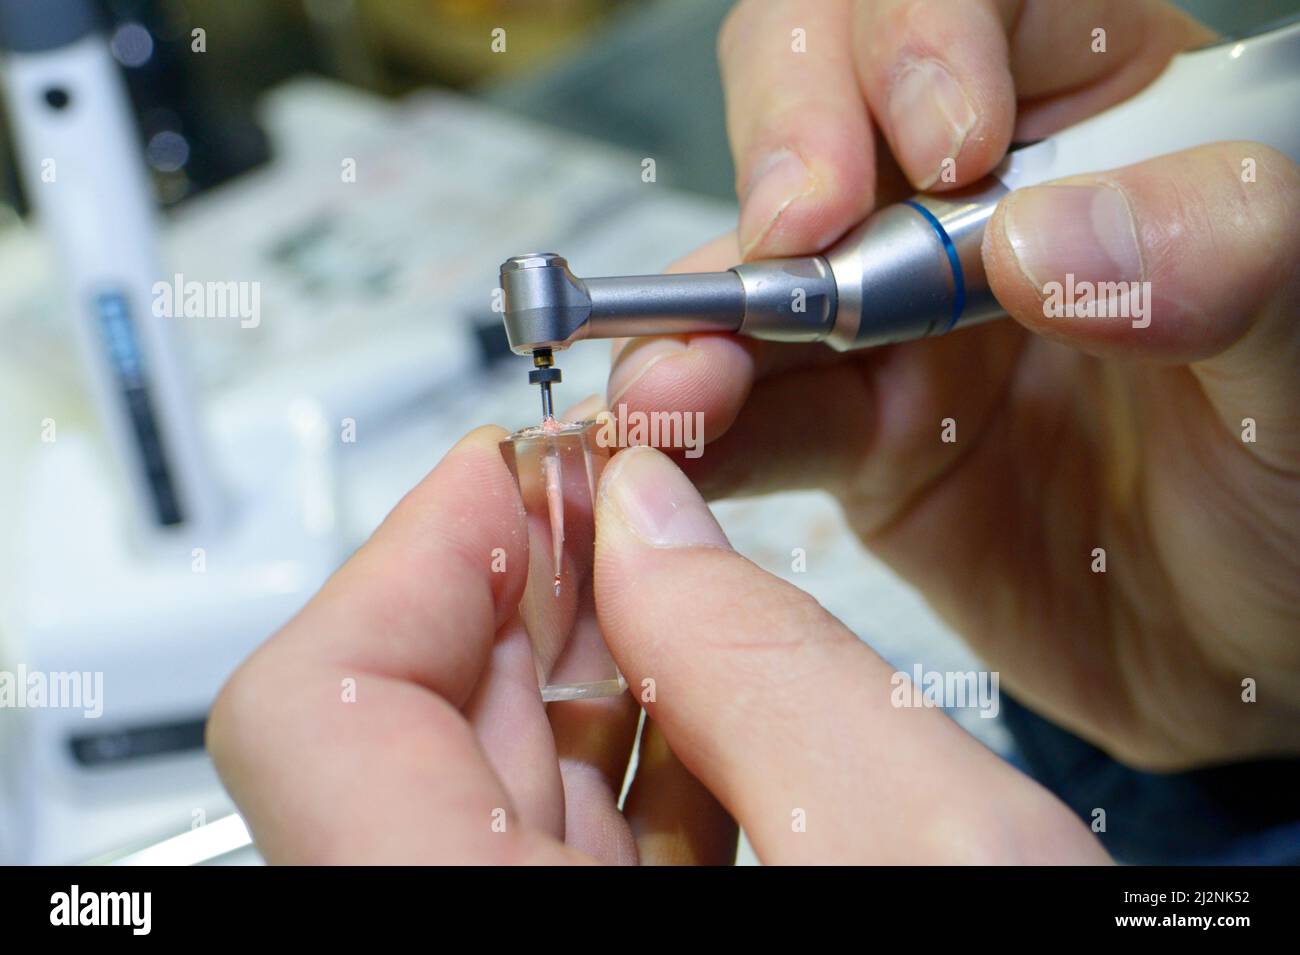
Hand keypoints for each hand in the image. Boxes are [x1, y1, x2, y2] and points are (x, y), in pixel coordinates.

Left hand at [207, 430, 1106, 862]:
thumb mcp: (930, 845)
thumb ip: (759, 654)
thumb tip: (646, 517)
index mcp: (494, 945)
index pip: (318, 712)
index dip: (412, 558)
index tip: (515, 473)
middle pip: (395, 734)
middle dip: (508, 587)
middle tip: (605, 496)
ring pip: (471, 788)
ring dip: (566, 663)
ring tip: (662, 573)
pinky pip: (552, 852)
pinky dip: (618, 756)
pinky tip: (703, 700)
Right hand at [607, 0, 1299, 769]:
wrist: (1260, 653)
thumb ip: (1227, 260)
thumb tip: (1038, 239)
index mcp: (1101, 116)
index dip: (917, 40)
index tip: (939, 145)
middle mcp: (973, 203)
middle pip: (817, 102)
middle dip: (780, 156)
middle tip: (789, 236)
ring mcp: (899, 324)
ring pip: (755, 276)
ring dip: (696, 320)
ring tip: (676, 385)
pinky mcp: (858, 439)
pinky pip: (753, 421)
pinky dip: (698, 434)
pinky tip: (669, 450)